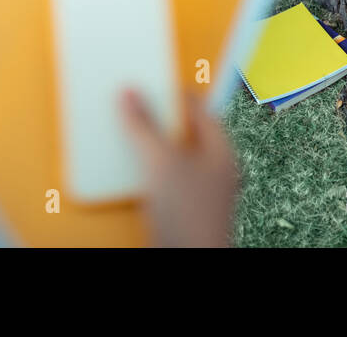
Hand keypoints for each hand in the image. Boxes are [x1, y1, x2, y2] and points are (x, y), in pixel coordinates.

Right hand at [122, 90, 237, 247]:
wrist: (189, 264)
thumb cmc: (190, 217)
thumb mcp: (160, 161)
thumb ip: (143, 126)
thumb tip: (130, 93)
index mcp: (221, 151)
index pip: (199, 108)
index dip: (172, 93)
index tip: (149, 83)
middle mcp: (214, 170)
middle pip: (184, 132)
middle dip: (156, 120)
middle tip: (133, 106)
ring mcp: (199, 193)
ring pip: (172, 158)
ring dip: (148, 146)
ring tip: (125, 135)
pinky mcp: (182, 212)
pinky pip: (162, 181)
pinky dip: (146, 172)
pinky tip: (129, 171)